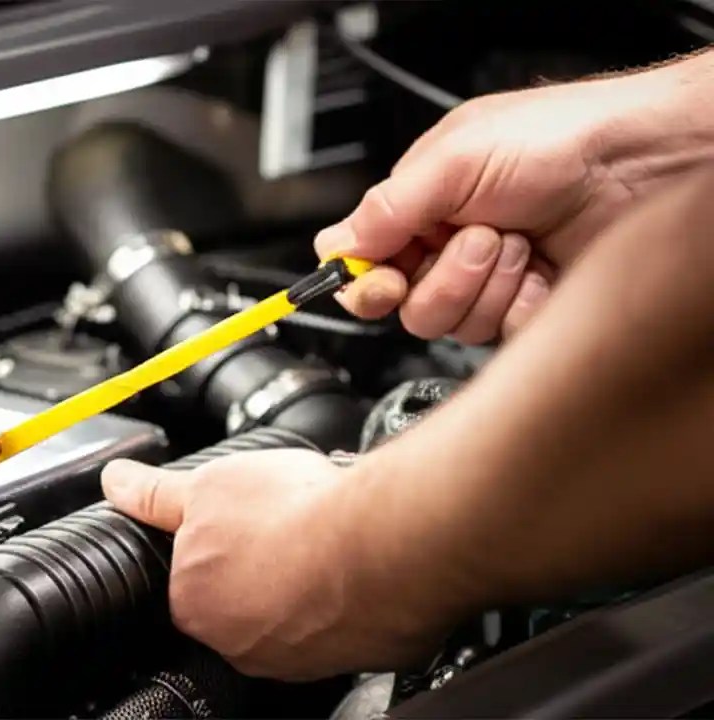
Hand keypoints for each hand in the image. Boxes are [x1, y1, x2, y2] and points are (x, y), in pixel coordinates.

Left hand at [100, 450, 455, 680]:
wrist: (377, 545)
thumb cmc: (293, 517)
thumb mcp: (206, 485)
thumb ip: (154, 493)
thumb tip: (117, 482)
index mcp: (192, 606)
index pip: (188, 580)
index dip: (212, 545)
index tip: (235, 525)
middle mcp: (237, 645)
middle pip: (237, 600)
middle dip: (255, 564)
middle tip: (279, 526)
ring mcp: (294, 658)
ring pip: (288, 613)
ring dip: (299, 580)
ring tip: (316, 539)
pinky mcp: (345, 657)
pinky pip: (336, 623)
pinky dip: (340, 597)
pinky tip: (347, 564)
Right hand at [316, 51, 712, 343]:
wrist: (640, 162)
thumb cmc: (557, 138)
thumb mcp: (452, 159)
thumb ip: (385, 208)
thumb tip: (335, 247)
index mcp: (421, 207)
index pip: (363, 264)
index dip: (364, 283)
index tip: (381, 282)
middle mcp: (448, 247)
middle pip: (404, 306)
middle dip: (441, 278)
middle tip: (476, 238)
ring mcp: (487, 281)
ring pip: (448, 323)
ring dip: (483, 282)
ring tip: (518, 241)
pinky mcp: (525, 309)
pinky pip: (496, 335)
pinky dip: (518, 302)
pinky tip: (541, 266)